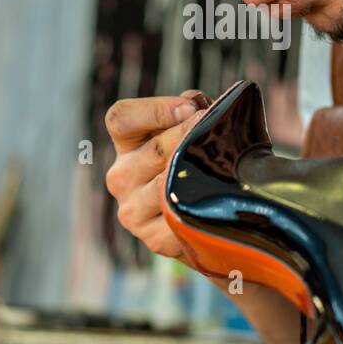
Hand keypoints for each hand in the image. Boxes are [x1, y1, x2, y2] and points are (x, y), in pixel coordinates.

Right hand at [104, 89, 211, 259]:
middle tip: (217, 129)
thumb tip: (197, 105)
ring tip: (220, 164)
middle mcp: (122, 175)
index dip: (155, 110)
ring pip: (164, 186)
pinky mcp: (152, 238)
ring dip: (194, 173)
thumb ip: (192, 111)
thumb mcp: (192, 130)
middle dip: (190, 136)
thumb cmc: (200, 164)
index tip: (190, 109)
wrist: (210, 219)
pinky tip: (213, 202)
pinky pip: (176, 221)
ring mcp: (133, 210)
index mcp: (127, 144)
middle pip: (154, 150)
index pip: (121, 118)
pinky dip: (197, 210)